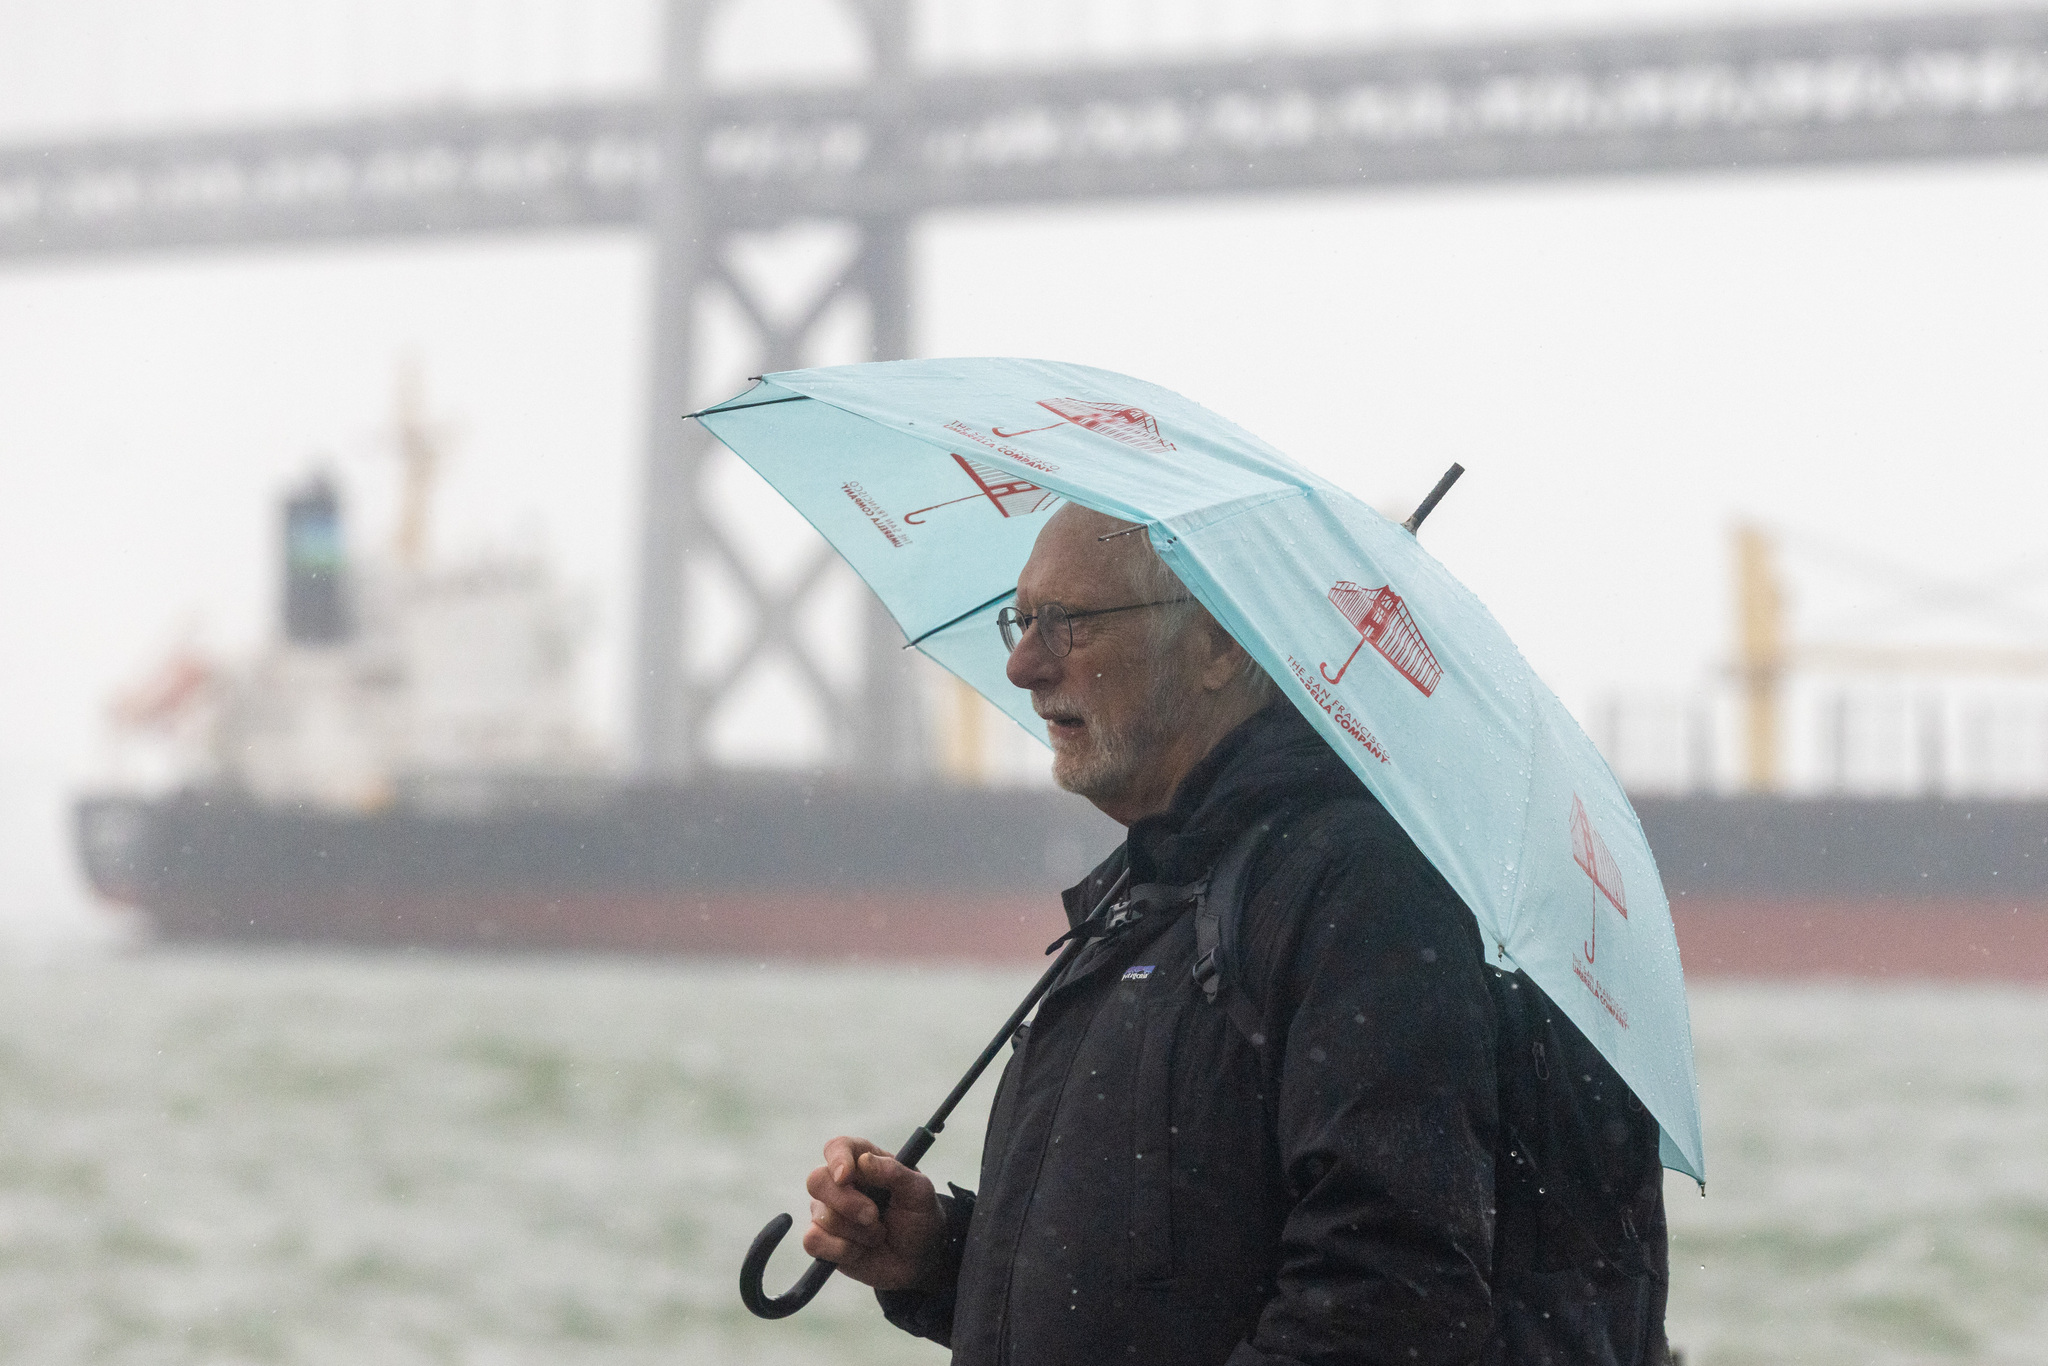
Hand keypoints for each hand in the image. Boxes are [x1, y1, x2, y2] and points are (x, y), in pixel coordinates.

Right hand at [801, 1136, 946, 1291]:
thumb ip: (894, 1172)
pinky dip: (841, 1250)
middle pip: (817, 1180)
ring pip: (822, 1216)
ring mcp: (828, 1211)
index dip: (837, 1159)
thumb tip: (864, 1160)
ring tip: (878, 1234)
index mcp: (862, 1161)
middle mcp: (839, 1184)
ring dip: (857, 1232)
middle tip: (873, 1216)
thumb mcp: (918, 1192)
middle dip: (846, 1202)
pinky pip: (813, 1241)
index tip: (846, 1176)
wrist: (919, 1258)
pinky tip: (860, 1251)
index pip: (837, 1147)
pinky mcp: (822, 1240)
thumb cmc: (918, 1217)